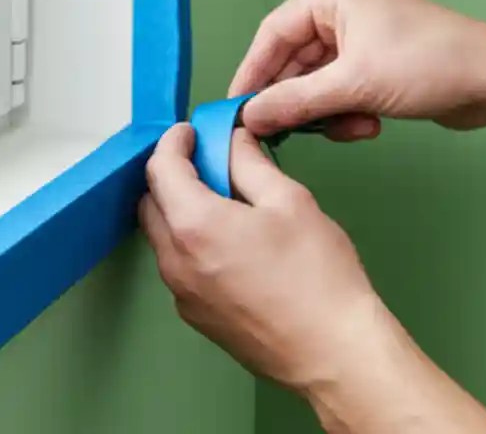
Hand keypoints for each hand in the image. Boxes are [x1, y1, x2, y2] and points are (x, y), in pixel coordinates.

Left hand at [138, 124, 391, 391]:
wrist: (333, 352)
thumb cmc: (318, 276)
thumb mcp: (290, 201)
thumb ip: (250, 164)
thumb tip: (232, 142)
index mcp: (194, 225)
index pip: (160, 169)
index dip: (174, 142)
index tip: (191, 132)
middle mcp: (175, 261)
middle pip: (151, 204)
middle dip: (172, 176)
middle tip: (209, 162)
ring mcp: (182, 294)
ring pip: (163, 237)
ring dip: (181, 211)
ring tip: (227, 203)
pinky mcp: (196, 317)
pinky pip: (180, 267)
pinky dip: (192, 244)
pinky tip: (233, 243)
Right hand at [230, 0, 485, 139]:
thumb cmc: (432, 63)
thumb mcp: (352, 86)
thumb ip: (294, 102)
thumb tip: (251, 117)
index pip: (273, 33)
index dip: (252, 73)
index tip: (237, 109)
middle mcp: (345, 8)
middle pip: (293, 60)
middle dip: (295, 99)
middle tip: (280, 134)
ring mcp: (362, 36)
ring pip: (317, 82)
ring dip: (327, 111)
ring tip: (350, 126)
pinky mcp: (378, 63)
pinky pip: (341, 90)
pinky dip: (347, 112)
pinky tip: (368, 125)